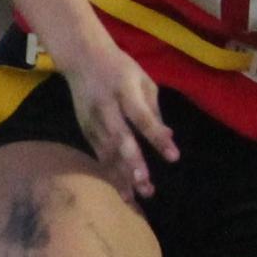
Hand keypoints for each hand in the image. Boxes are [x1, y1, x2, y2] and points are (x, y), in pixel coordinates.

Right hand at [62, 42, 179, 203]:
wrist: (82, 58)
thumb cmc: (121, 69)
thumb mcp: (144, 81)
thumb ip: (155, 110)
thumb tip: (168, 138)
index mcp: (125, 91)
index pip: (142, 118)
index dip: (157, 138)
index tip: (174, 157)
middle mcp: (105, 107)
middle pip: (119, 138)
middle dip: (132, 163)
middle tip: (146, 186)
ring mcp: (91, 119)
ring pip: (105, 151)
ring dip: (120, 175)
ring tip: (137, 198)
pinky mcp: (83, 128)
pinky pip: (97, 154)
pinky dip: (108, 172)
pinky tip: (120, 189)